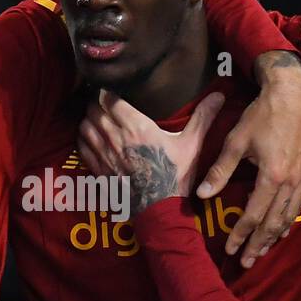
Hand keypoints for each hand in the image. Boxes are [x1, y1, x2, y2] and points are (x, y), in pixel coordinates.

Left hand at [80, 90, 225, 214]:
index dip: (107, 91)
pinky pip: (82, 147)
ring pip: (84, 126)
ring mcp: (104, 155)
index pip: (109, 98)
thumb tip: (219, 95)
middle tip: (105, 102)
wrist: (160, 211)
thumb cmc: (176, 177)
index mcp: (136, 127)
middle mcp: (115, 138)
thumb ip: (202, 118)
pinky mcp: (99, 171)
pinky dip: (84, 139)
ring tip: (96, 117)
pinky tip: (91, 138)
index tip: (113, 89)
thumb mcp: (192, 146)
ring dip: (89, 119)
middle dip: (97, 103)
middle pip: (93, 110)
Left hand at [196, 52, 300, 267]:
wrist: (295, 94)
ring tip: (263, 250)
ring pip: (290, 216)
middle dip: (258, 244)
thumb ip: (220, 171)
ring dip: (275, 236)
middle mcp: (291, 181)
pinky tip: (283, 228)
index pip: (253, 215)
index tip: (230, 249)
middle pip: (273, 222)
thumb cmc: (262, 115)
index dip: (240, 235)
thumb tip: (201, 194)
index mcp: (272, 176)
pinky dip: (290, 219)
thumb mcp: (236, 141)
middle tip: (246, 262)